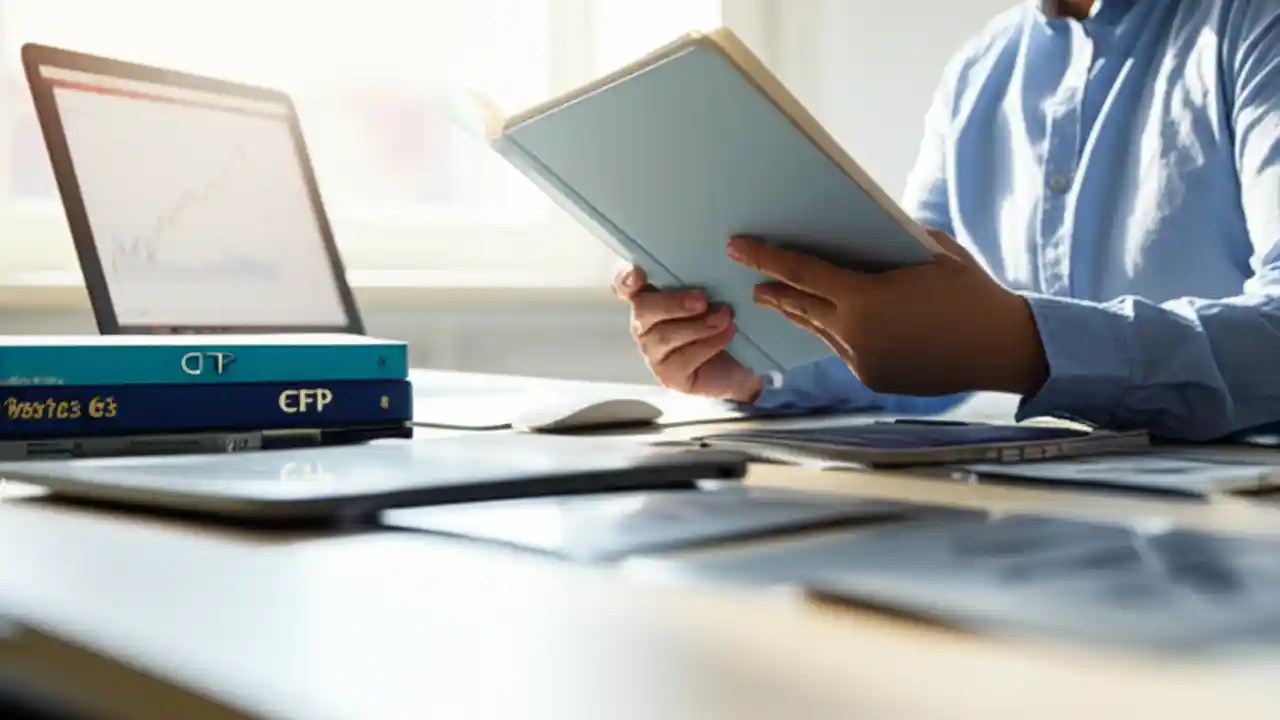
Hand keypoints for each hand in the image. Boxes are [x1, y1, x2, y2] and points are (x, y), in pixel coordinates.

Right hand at [612, 266, 763, 401]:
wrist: (745, 363)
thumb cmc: (724, 322)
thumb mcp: (716, 294)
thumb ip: (703, 278)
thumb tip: (715, 260)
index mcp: (651, 298)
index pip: (625, 286)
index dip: (626, 279)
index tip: (638, 274)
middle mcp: (645, 325)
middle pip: (642, 310)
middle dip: (672, 303)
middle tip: (702, 300)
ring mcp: (654, 353)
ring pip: (662, 337)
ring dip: (697, 325)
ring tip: (725, 318)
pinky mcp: (669, 376)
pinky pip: (681, 360)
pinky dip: (708, 345)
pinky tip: (727, 335)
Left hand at [727, 230, 1047, 396]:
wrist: (1002, 349)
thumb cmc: (970, 292)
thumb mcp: (930, 251)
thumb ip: (889, 241)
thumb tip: (863, 229)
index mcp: (863, 298)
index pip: (800, 272)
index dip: (765, 257)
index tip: (736, 247)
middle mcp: (854, 334)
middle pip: (799, 306)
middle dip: (772, 291)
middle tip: (750, 279)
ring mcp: (861, 361)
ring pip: (819, 332)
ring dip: (799, 313)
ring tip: (778, 300)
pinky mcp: (873, 378)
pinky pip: (844, 351)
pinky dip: (835, 334)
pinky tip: (830, 324)